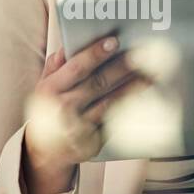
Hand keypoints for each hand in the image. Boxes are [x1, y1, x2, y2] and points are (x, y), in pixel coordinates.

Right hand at [21, 35, 148, 193]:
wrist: (45, 151)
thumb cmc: (49, 111)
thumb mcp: (43, 88)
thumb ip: (54, 67)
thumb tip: (68, 47)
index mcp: (50, 89)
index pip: (76, 67)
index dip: (95, 54)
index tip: (114, 41)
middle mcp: (64, 107)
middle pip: (99, 83)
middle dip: (122, 68)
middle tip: (142, 54)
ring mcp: (79, 127)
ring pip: (111, 102)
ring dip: (132, 88)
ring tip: (149, 75)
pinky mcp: (92, 141)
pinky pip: (114, 121)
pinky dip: (128, 109)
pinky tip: (141, 98)